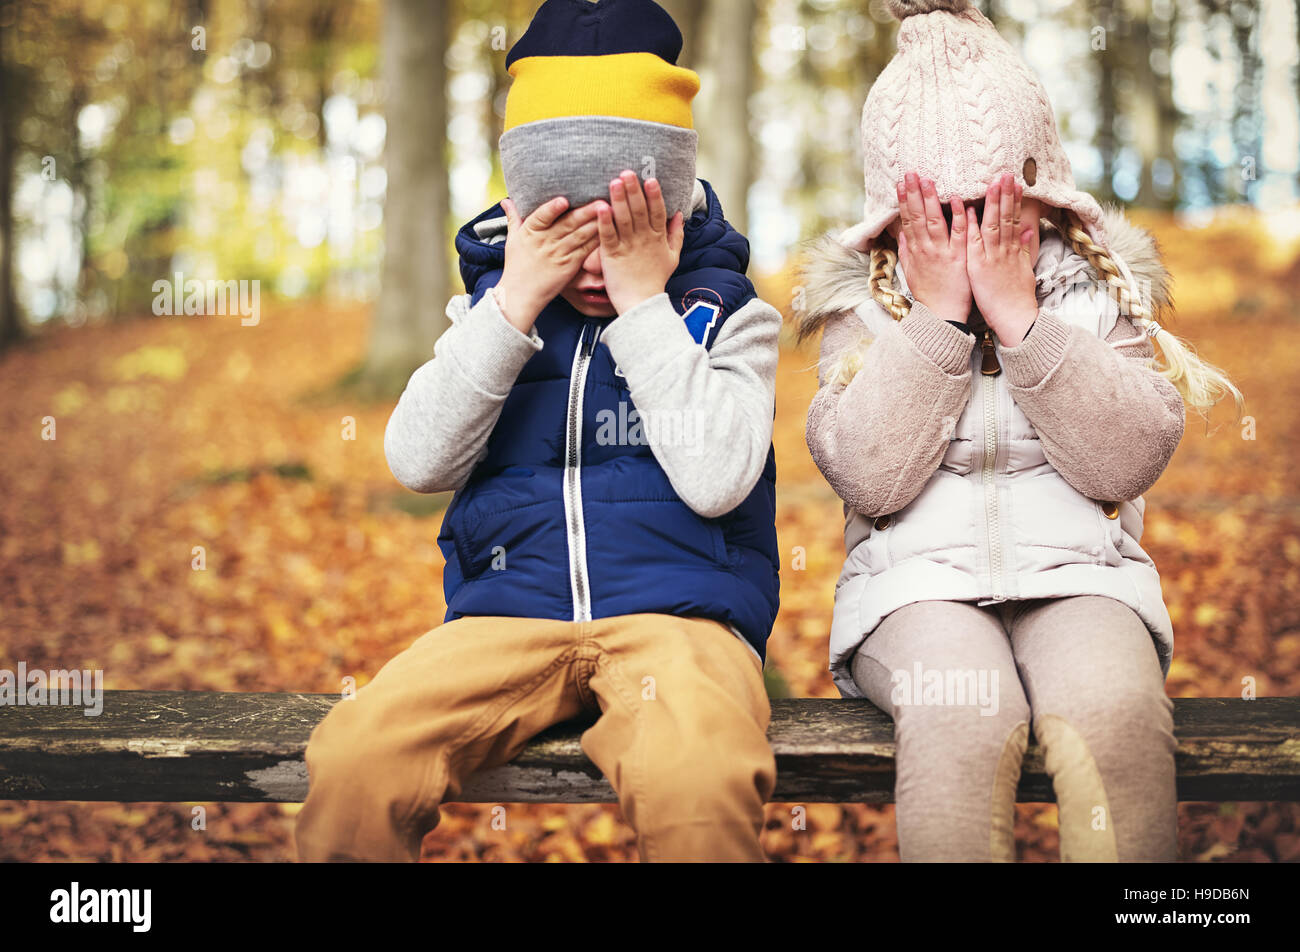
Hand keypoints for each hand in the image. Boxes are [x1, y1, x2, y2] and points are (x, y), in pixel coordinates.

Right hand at [496, 196, 601, 331]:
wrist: (520, 295)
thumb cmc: (516, 266)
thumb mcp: (512, 240)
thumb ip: (513, 218)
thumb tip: (507, 200)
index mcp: (530, 232)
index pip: (540, 217)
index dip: (552, 209)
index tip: (563, 201)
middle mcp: (545, 243)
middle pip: (567, 225)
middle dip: (585, 212)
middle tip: (600, 200)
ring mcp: (558, 255)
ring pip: (579, 236)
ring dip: (595, 223)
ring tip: (610, 211)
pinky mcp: (569, 266)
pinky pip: (585, 251)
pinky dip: (596, 241)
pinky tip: (608, 231)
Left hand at [595, 170, 684, 314]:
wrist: (641, 304)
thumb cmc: (655, 280)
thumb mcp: (672, 257)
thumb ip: (676, 234)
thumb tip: (679, 214)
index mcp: (658, 238)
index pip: (658, 212)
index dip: (654, 195)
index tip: (651, 179)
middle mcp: (643, 239)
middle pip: (639, 210)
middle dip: (634, 190)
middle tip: (627, 172)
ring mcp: (627, 247)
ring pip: (623, 219)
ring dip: (619, 199)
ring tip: (615, 182)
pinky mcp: (611, 255)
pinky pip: (607, 235)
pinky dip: (605, 221)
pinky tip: (601, 207)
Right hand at [895, 172, 970, 323]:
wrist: (942, 315)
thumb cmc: (929, 294)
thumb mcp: (912, 272)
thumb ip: (907, 251)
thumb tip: (901, 233)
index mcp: (916, 251)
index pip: (908, 220)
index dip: (904, 201)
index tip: (900, 183)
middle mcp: (927, 249)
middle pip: (919, 216)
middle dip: (914, 193)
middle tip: (911, 173)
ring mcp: (943, 253)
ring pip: (935, 221)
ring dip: (931, 200)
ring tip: (928, 181)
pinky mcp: (960, 258)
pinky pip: (960, 234)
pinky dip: (959, 217)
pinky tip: (957, 201)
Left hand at [965, 172, 1037, 344]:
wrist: (1016, 318)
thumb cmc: (1017, 298)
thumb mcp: (1023, 270)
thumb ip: (1022, 249)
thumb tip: (1026, 231)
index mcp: (1012, 250)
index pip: (1014, 219)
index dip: (1014, 200)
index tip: (1015, 183)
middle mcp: (1004, 250)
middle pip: (1006, 217)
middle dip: (1005, 194)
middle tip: (1005, 174)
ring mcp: (992, 257)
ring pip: (993, 224)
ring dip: (992, 203)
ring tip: (993, 184)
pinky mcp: (979, 267)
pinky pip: (975, 243)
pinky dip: (972, 226)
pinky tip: (968, 211)